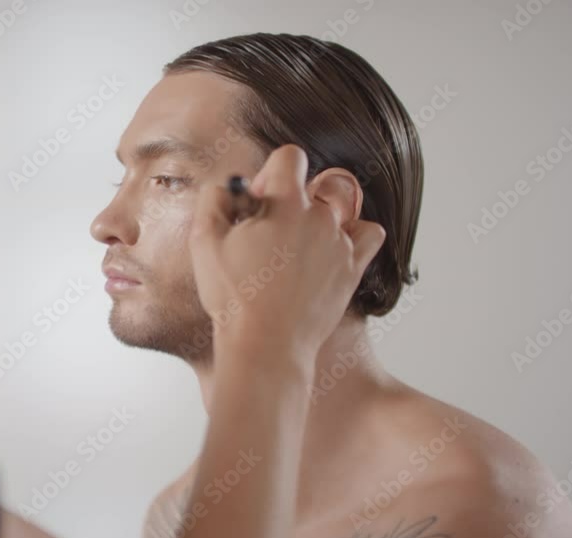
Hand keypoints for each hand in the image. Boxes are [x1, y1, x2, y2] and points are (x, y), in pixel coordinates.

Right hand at [189, 145, 384, 371]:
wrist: (265, 345)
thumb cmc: (233, 296)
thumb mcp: (203, 240)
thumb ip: (215, 197)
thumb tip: (230, 185)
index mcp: (286, 202)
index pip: (290, 157)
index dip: (270, 174)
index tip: (258, 204)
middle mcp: (320, 216)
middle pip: (313, 185)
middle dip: (291, 200)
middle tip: (269, 233)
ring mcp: (340, 242)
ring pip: (338, 209)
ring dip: (317, 220)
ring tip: (294, 250)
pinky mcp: (352, 268)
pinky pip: (368, 235)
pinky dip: (352, 237)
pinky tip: (328, 252)